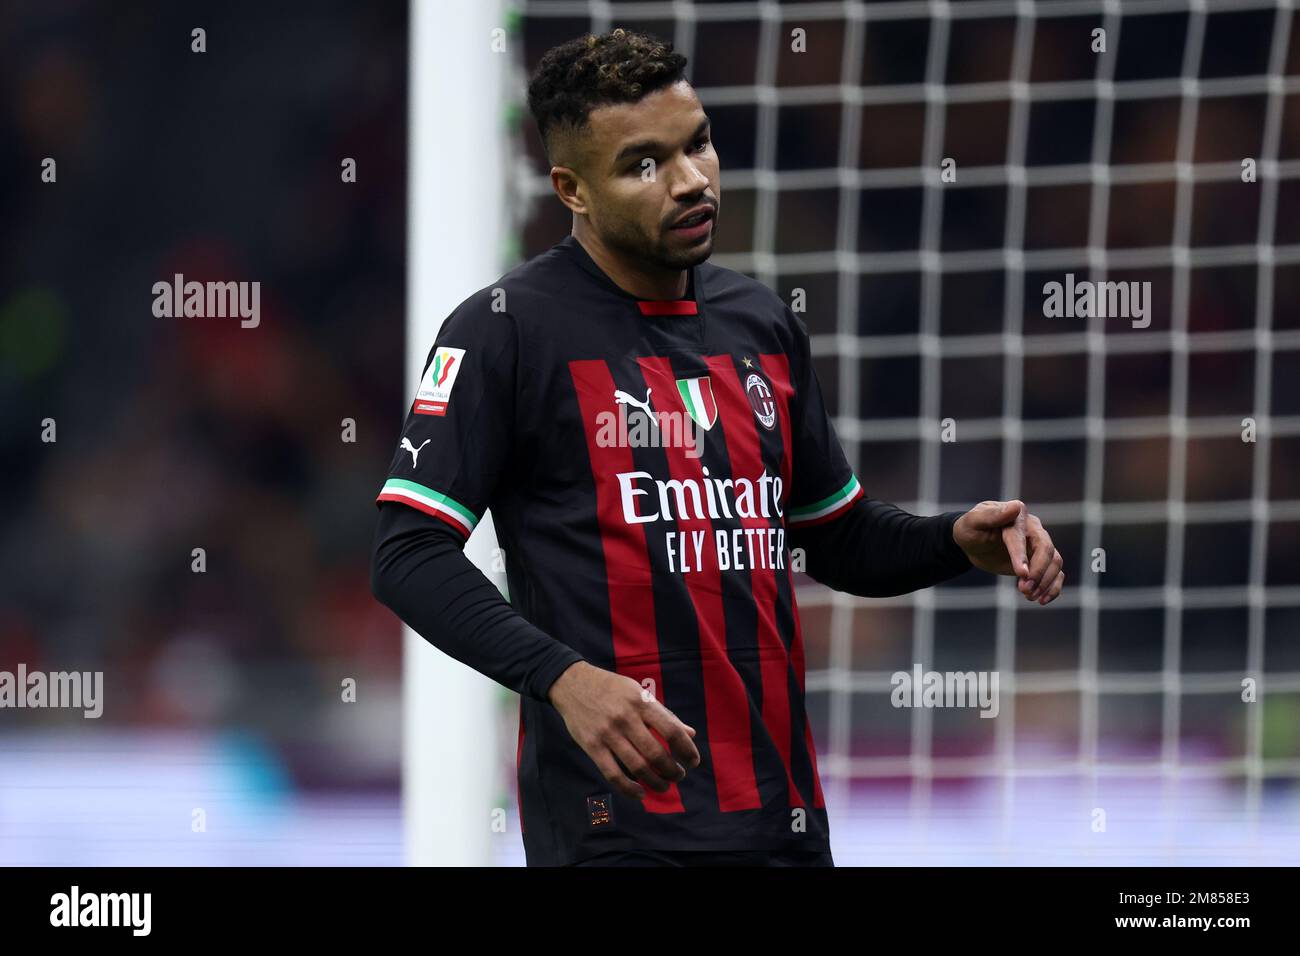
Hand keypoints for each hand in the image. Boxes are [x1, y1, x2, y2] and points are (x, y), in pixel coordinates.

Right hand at [547, 661, 700, 800]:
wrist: (572, 683)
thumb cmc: (612, 688)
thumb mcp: (639, 693)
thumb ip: (665, 714)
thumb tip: (691, 734)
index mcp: (641, 702)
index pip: (671, 731)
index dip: (686, 750)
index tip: (693, 762)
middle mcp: (626, 718)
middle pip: (656, 753)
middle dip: (673, 770)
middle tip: (679, 775)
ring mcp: (608, 733)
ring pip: (637, 767)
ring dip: (655, 782)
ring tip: (664, 785)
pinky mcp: (592, 746)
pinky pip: (613, 774)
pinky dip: (629, 788)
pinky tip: (640, 793)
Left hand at [952, 499, 1063, 605]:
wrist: (973, 542)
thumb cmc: (971, 529)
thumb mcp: (973, 522)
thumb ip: (992, 515)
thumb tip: (1016, 507)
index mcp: (1017, 516)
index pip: (1022, 537)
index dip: (1022, 555)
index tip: (1021, 574)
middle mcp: (1033, 529)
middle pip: (1047, 550)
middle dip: (1038, 572)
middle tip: (1024, 591)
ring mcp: (1038, 544)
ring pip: (1055, 562)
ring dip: (1045, 582)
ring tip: (1028, 596)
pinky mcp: (1039, 560)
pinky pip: (1056, 573)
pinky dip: (1053, 588)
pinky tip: (1041, 600)